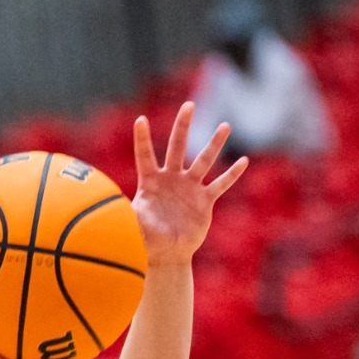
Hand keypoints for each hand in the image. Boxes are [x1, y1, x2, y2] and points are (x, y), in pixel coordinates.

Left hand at [133, 105, 248, 266]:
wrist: (169, 253)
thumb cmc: (147, 240)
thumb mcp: (135, 228)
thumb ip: (128, 217)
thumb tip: (115, 213)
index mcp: (151, 182)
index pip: (145, 156)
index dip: (142, 139)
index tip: (140, 119)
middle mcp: (172, 178)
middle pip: (177, 147)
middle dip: (183, 126)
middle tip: (189, 105)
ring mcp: (190, 187)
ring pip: (203, 161)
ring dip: (214, 144)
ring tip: (225, 126)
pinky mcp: (205, 200)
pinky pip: (220, 184)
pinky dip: (232, 175)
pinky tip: (243, 161)